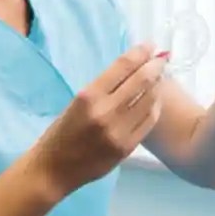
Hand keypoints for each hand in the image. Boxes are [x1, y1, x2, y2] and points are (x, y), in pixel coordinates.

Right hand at [31, 44, 165, 193]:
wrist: (53, 170)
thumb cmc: (61, 133)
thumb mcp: (77, 103)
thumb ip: (104, 88)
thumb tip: (132, 69)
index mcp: (89, 96)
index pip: (123, 67)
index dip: (140, 53)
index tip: (149, 46)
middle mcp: (105, 112)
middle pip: (141, 81)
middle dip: (155, 66)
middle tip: (161, 58)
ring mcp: (118, 132)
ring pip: (149, 101)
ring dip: (157, 86)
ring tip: (159, 78)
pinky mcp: (126, 148)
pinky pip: (148, 122)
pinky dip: (154, 107)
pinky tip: (154, 101)